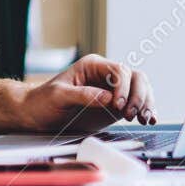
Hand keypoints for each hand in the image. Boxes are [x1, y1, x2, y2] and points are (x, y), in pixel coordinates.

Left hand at [17, 54, 154, 133]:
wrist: (36, 115)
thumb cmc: (43, 101)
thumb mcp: (59, 96)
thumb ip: (83, 95)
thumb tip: (108, 98)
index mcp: (93, 66)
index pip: (119, 70)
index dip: (123, 87)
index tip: (117, 105)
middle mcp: (106, 76)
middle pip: (135, 78)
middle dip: (138, 95)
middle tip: (130, 115)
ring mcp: (112, 91)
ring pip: (140, 89)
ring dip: (145, 103)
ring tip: (143, 118)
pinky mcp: (114, 106)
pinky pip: (136, 103)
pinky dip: (144, 110)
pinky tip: (149, 119)